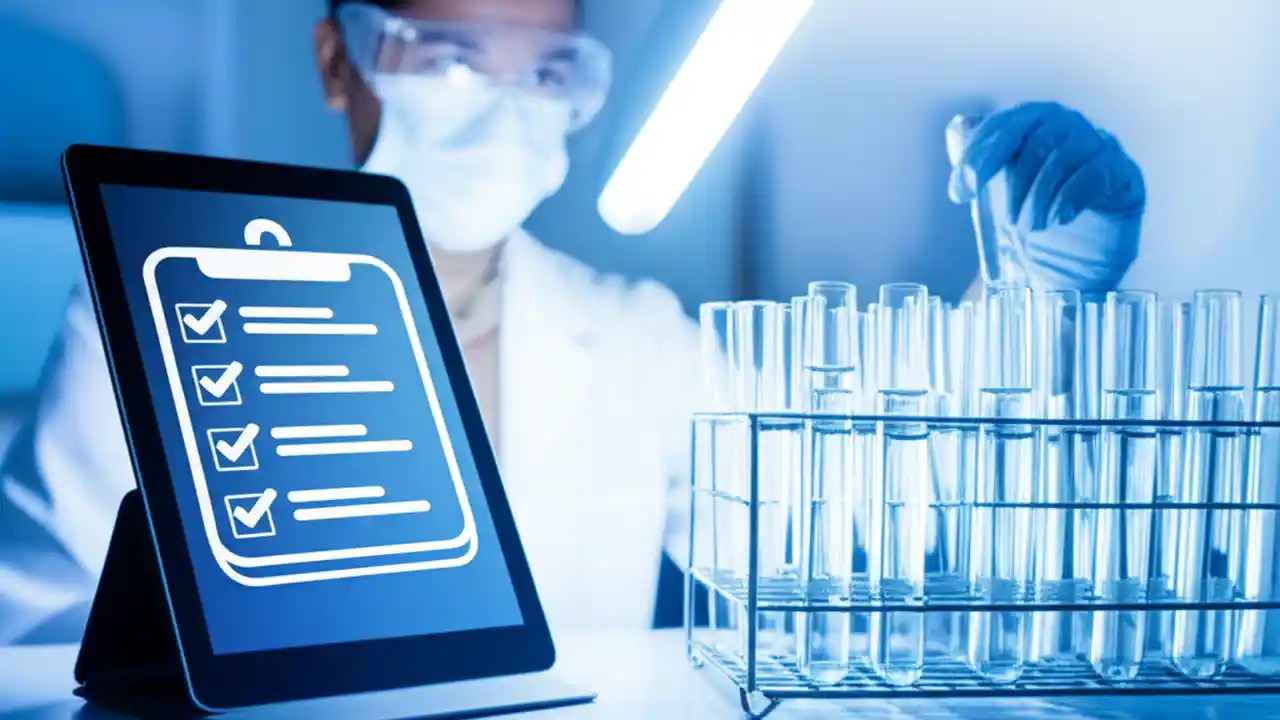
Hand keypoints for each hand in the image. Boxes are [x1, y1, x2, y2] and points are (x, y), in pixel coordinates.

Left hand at [946, 102, 1145, 292]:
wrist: (1068, 261)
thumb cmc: (1030, 218)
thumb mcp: (992, 194)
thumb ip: (974, 165)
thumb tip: (959, 135)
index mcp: (1033, 123)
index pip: (1004, 125)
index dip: (980, 157)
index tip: (961, 192)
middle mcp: (1068, 125)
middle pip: (1037, 140)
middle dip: (1015, 185)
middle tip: (1008, 221)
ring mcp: (1100, 146)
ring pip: (1065, 157)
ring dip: (1040, 198)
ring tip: (1032, 227)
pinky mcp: (1124, 173)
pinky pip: (1098, 173)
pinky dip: (1071, 198)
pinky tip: (1059, 220)